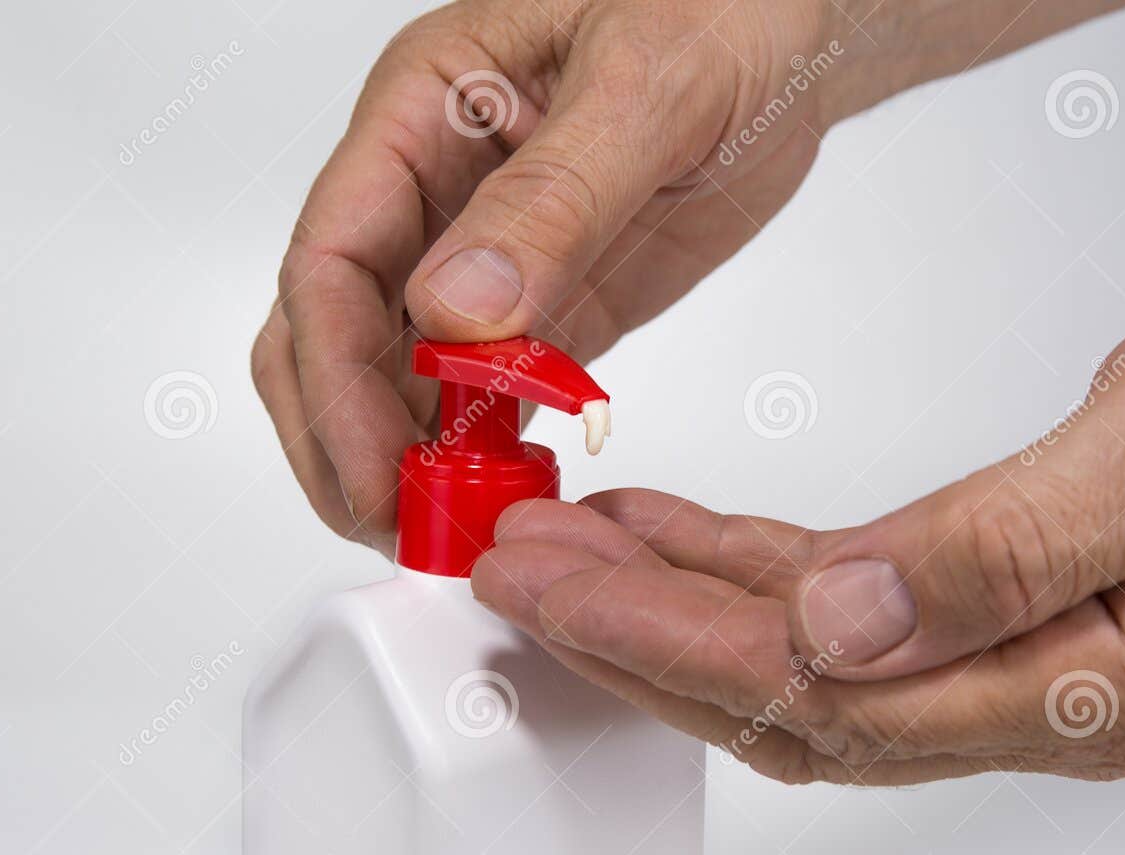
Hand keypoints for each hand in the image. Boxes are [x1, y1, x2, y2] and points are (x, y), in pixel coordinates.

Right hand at [251, 0, 874, 552]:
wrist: (793, 33)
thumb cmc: (721, 10)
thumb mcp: (644, 87)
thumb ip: (551, 199)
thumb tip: (454, 309)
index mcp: (421, 112)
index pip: (331, 257)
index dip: (335, 376)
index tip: (374, 467)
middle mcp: (432, 191)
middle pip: (334, 331)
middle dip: (347, 437)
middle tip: (396, 526)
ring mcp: (482, 255)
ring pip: (397, 374)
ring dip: (410, 459)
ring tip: (450, 532)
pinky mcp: (543, 305)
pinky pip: (479, 393)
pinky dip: (479, 453)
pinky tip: (505, 497)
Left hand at [471, 242, 1124, 784]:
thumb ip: (1011, 548)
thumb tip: (844, 622)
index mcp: (1086, 682)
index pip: (825, 690)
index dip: (670, 638)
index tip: (556, 582)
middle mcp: (1043, 697)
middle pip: (790, 695)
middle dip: (636, 635)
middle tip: (518, 572)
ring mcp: (1027, 661)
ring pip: (806, 661)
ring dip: (676, 608)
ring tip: (567, 550)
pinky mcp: (1017, 606)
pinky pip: (853, 609)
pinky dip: (749, 571)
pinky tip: (679, 530)